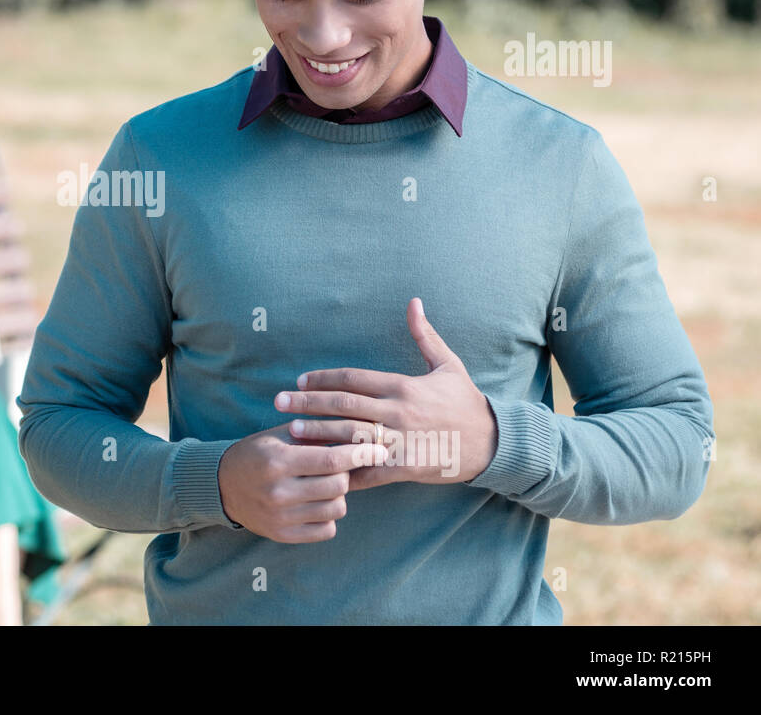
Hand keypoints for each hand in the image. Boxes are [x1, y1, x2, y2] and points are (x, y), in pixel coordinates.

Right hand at [216, 421, 386, 542]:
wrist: (223, 485)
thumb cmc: (259, 453)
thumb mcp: (282, 435)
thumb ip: (317, 434)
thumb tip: (361, 431)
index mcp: (278, 461)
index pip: (332, 460)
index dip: (360, 454)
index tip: (379, 450)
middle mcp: (278, 491)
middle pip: (339, 486)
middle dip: (346, 473)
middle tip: (340, 466)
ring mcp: (280, 516)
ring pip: (336, 509)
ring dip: (338, 495)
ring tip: (325, 484)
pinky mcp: (283, 535)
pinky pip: (326, 530)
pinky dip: (329, 516)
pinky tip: (317, 503)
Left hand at [274, 297, 497, 490]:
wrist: (494, 442)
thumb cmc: (466, 402)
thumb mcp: (448, 365)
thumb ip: (425, 336)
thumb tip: (414, 302)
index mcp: (404, 386)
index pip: (354, 379)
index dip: (323, 378)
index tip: (300, 379)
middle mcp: (399, 412)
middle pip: (344, 405)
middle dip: (308, 403)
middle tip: (279, 402)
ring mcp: (401, 441)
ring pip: (350, 437)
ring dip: (318, 434)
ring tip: (290, 432)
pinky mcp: (405, 467)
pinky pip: (369, 470)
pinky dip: (345, 470)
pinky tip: (322, 470)